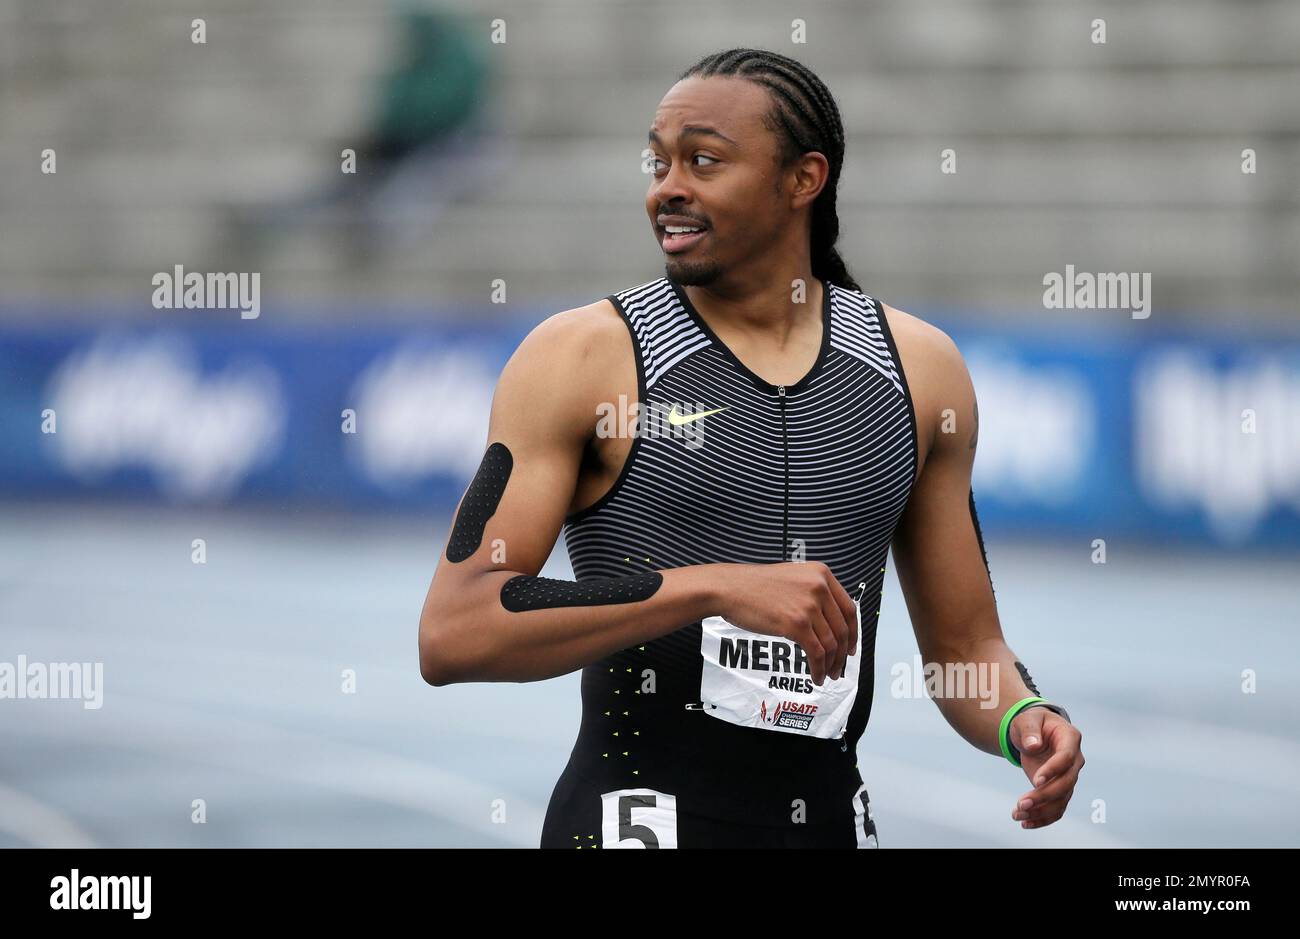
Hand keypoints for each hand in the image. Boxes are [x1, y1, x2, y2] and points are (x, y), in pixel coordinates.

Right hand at [712, 561, 858, 685]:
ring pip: (831, 644)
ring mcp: (809, 606)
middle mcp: (819, 588)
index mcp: (821, 574)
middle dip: (842, 654)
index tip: (850, 647)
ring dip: (831, 664)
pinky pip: (816, 653)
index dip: (853, 633)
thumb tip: (829, 622)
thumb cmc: (754, 586)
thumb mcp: (793, 579)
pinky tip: (816, 675)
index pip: (849, 609)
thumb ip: (813, 593)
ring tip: (827, 674)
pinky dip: (819, 668)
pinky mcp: (796, 624)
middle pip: (842, 629)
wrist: (730, 588)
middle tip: (839, 667)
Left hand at [1009, 707, 1084, 828]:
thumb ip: (1030, 730)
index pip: (1066, 758)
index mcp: (1070, 738)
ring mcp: (1069, 776)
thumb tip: (1033, 746)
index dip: (1053, 770)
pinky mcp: (1060, 789)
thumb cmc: (1032, 723)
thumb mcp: (1027, 719)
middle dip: (1044, 796)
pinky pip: (1056, 807)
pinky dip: (1043, 818)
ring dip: (1041, 811)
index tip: (1035, 780)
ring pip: (1061, 799)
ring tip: (1018, 815)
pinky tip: (1026, 822)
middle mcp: (1074, 760)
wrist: (1034, 733)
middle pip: (1065, 783)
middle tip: (1022, 803)